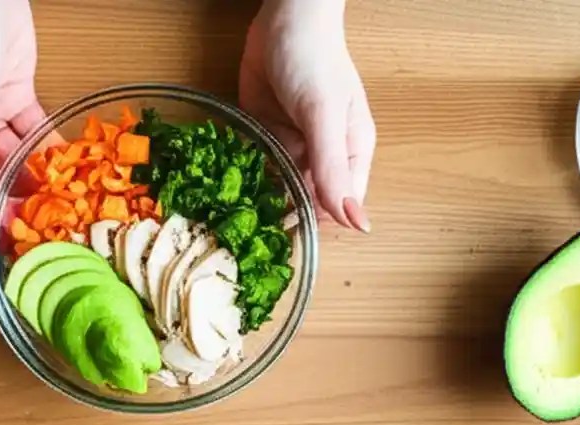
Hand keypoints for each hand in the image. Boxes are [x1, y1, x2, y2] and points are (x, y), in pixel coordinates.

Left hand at [239, 0, 374, 231]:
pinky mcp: (263, 133)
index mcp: (349, 155)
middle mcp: (321, 156)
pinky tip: (220, 195)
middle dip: (280, 219)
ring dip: (256, 201)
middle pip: (304, 201)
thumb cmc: (316, 62)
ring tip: (228, 223)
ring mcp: (290, 145)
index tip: (285, 246)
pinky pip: (253, 164)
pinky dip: (240, 176)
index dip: (315, 228)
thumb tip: (359, 226)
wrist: (284, 17)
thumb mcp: (324, 119)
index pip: (337, 208)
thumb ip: (333, 170)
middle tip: (247, 241)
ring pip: (275, 186)